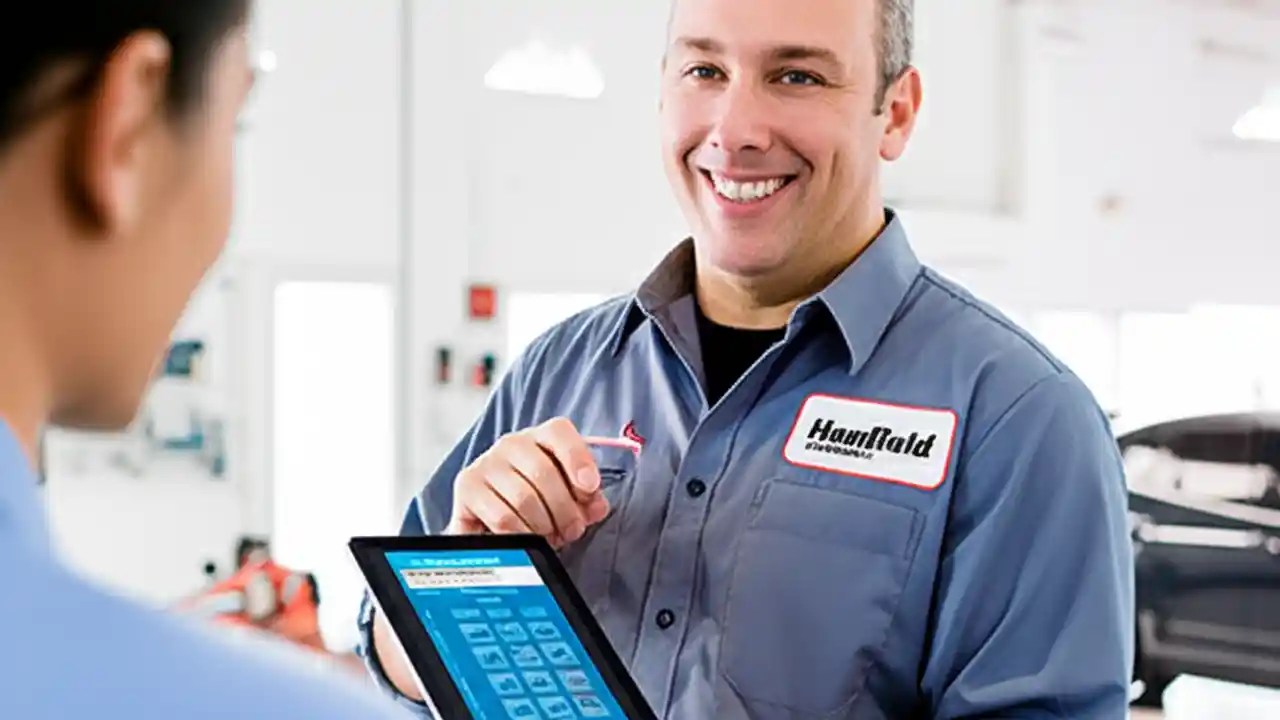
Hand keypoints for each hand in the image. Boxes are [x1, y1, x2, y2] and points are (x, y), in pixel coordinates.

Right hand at [446, 417, 609, 547]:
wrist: (494, 516)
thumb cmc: (539, 500)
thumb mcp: (569, 494)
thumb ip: (588, 498)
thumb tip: (596, 507)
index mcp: (542, 436)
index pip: (559, 432)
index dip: (578, 460)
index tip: (590, 488)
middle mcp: (512, 443)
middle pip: (544, 473)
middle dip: (565, 510)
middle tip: (572, 531)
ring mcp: (486, 463)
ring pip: (523, 498)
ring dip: (544, 526)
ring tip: (551, 537)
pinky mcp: (466, 487)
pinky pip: (502, 517)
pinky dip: (522, 534)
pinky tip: (528, 539)